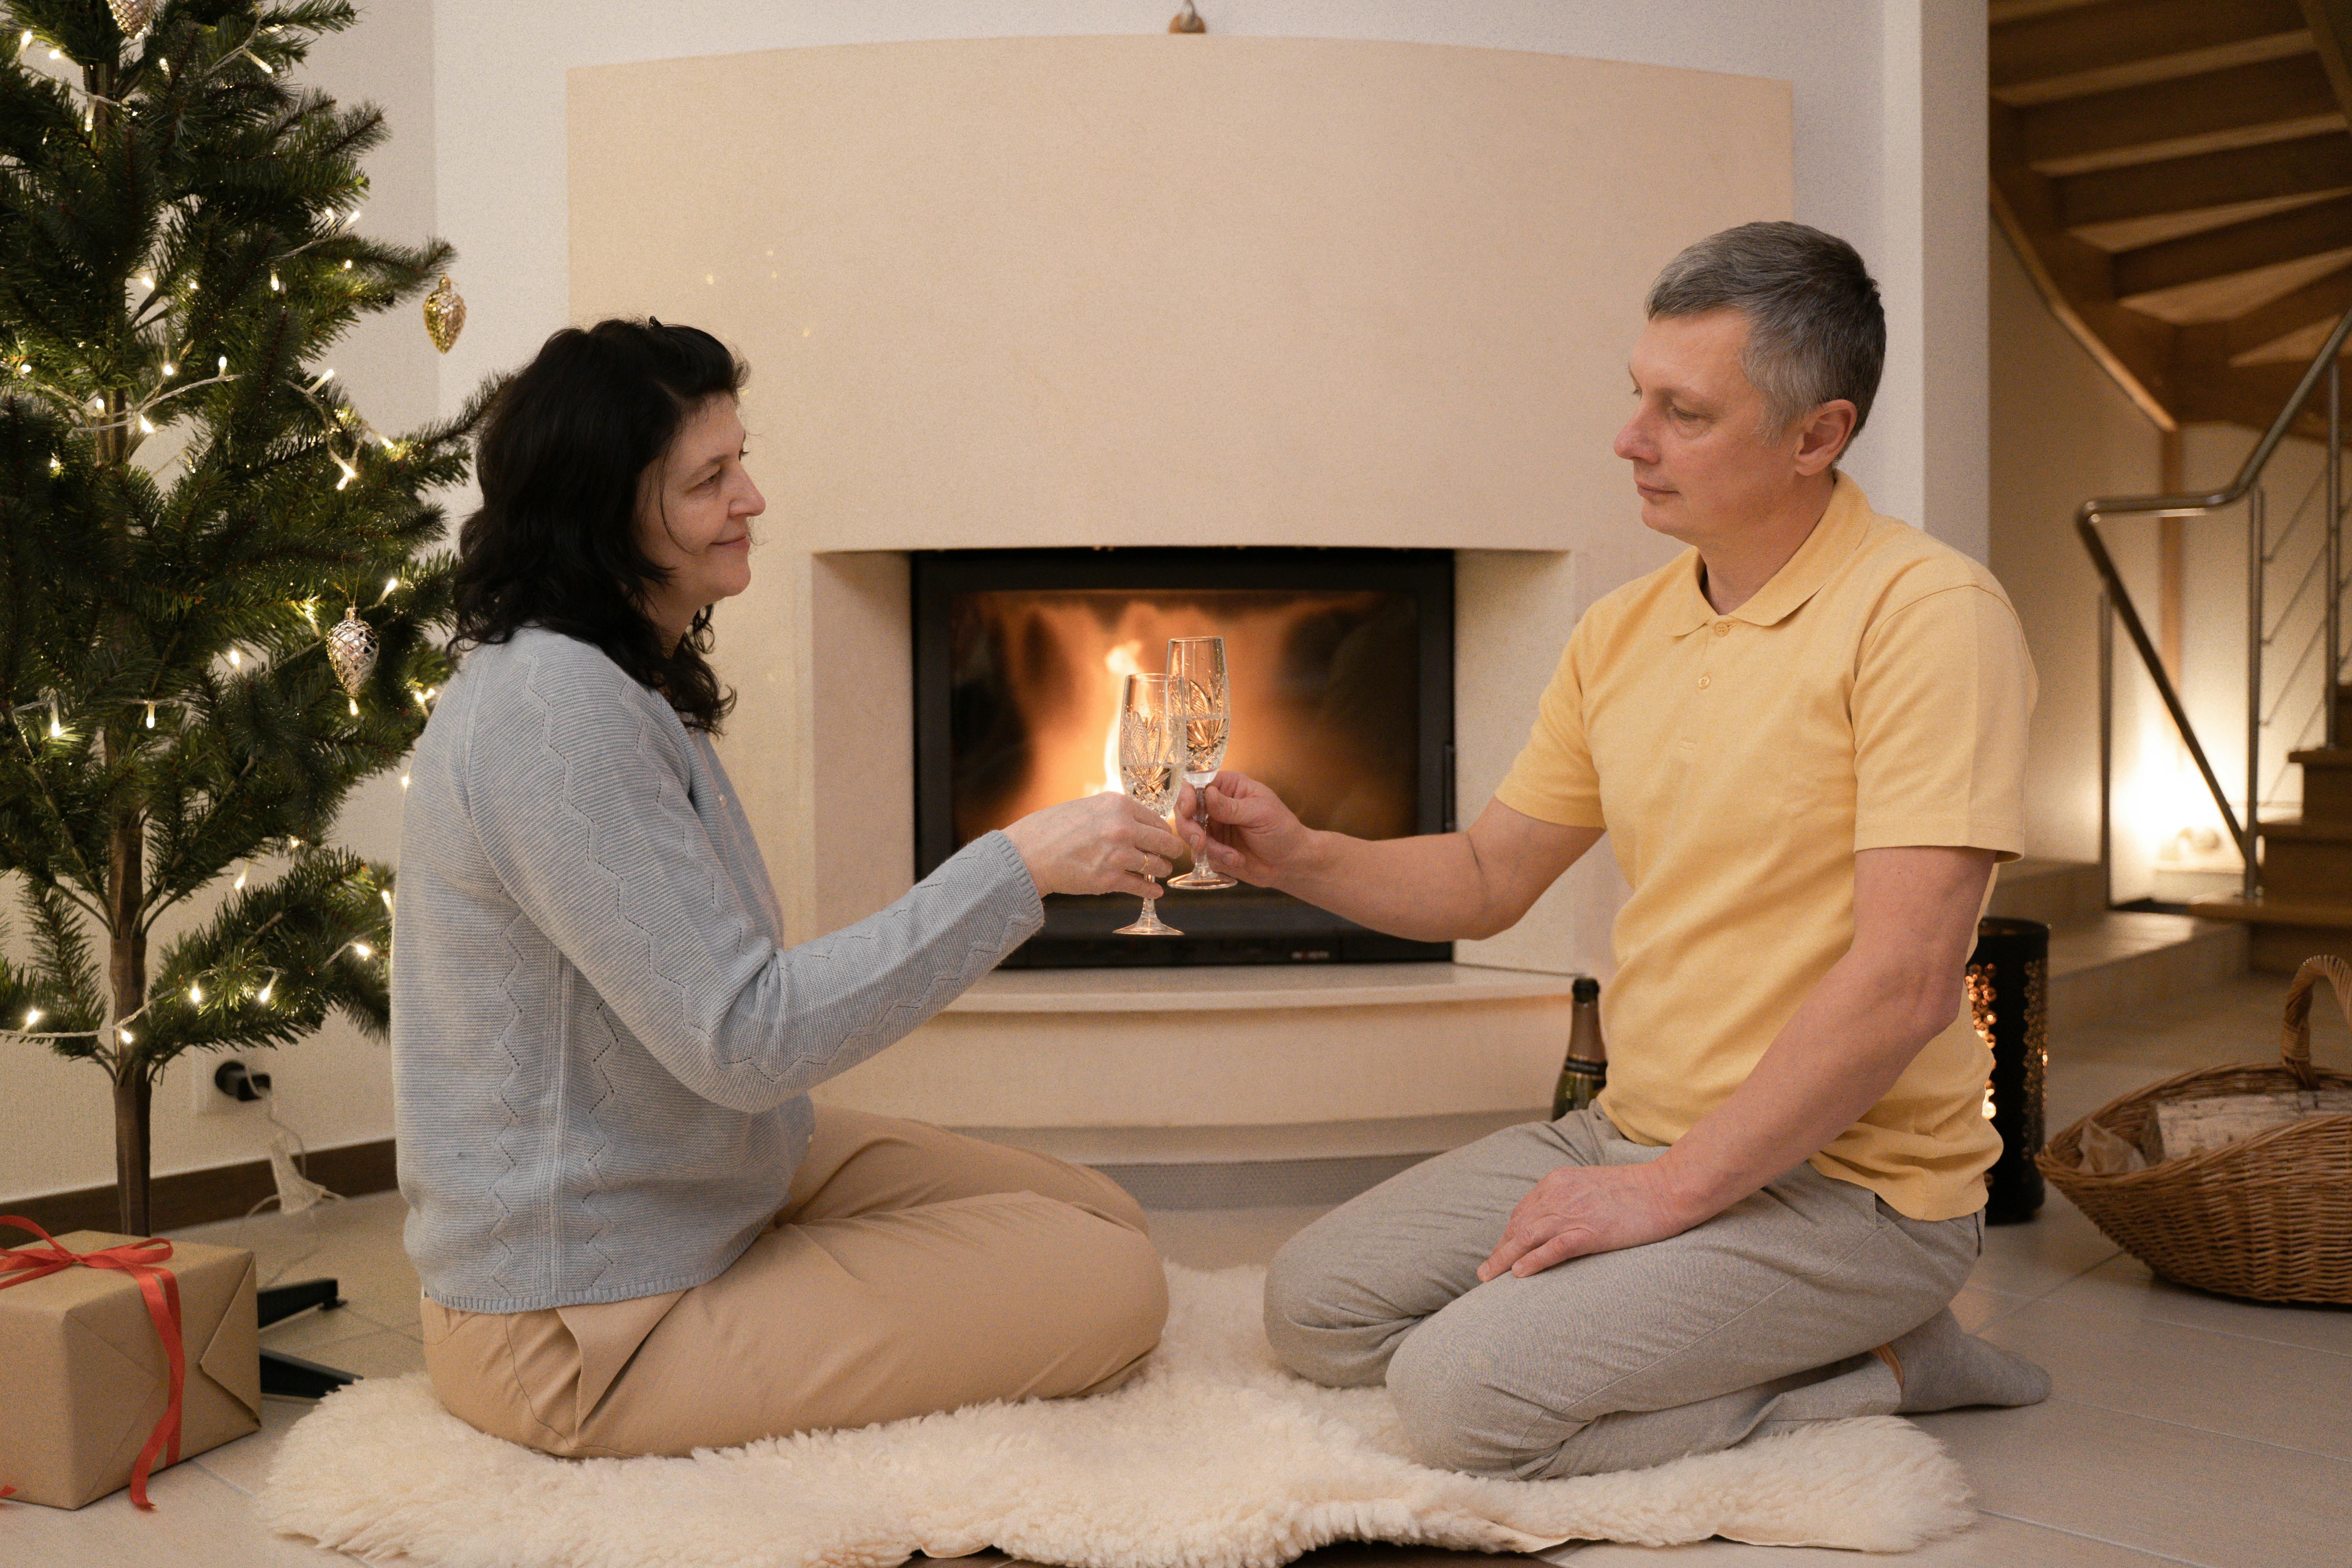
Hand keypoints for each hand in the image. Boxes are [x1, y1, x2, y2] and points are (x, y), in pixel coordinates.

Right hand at [1002, 792, 1188, 899]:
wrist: (1029, 853)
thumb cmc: (1053, 828)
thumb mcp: (1089, 807)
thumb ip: (1116, 814)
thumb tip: (1140, 825)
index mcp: (1118, 805)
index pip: (1157, 820)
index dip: (1164, 832)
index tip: (1167, 838)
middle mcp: (1122, 828)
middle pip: (1164, 842)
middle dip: (1172, 851)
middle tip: (1174, 855)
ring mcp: (1117, 855)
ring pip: (1156, 866)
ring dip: (1161, 870)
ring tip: (1160, 872)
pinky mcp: (1109, 880)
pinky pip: (1141, 887)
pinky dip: (1151, 891)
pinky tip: (1155, 892)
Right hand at [1174, 771, 1316, 888]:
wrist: (1291, 862)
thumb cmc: (1282, 830)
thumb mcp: (1260, 813)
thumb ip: (1231, 806)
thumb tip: (1207, 793)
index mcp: (1228, 787)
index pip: (1196, 783)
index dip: (1185, 796)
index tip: (1188, 810)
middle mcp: (1216, 805)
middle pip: (1185, 811)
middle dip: (1189, 828)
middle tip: (1201, 842)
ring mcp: (1213, 828)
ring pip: (1191, 835)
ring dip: (1209, 849)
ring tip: (1233, 857)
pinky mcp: (1213, 849)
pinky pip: (1201, 855)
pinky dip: (1217, 859)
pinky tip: (1237, 860)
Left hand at [1476, 1160, 1694, 1280]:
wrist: (1668, 1189)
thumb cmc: (1635, 1191)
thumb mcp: (1591, 1186)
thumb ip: (1569, 1199)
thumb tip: (1552, 1222)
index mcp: (1558, 1182)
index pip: (1523, 1212)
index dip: (1508, 1235)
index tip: (1499, 1253)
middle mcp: (1559, 1194)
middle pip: (1519, 1225)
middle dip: (1500, 1250)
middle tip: (1484, 1272)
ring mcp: (1574, 1213)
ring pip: (1527, 1237)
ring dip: (1504, 1259)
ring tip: (1488, 1278)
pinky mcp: (1590, 1231)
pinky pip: (1554, 1248)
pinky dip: (1533, 1261)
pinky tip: (1518, 1274)